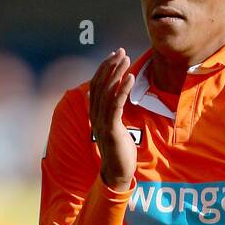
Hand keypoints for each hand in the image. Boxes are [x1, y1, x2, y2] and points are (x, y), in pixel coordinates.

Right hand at [89, 48, 136, 190]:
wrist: (117, 172)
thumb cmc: (118, 149)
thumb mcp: (113, 126)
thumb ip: (109, 111)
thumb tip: (104, 96)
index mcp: (94, 113)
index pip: (97, 84)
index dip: (105, 68)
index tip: (115, 54)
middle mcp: (95, 115)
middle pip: (100, 84)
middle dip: (111, 66)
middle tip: (121, 51)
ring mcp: (102, 122)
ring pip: (107, 92)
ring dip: (117, 73)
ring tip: (127, 59)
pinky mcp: (111, 129)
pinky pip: (116, 105)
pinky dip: (123, 90)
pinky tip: (130, 78)